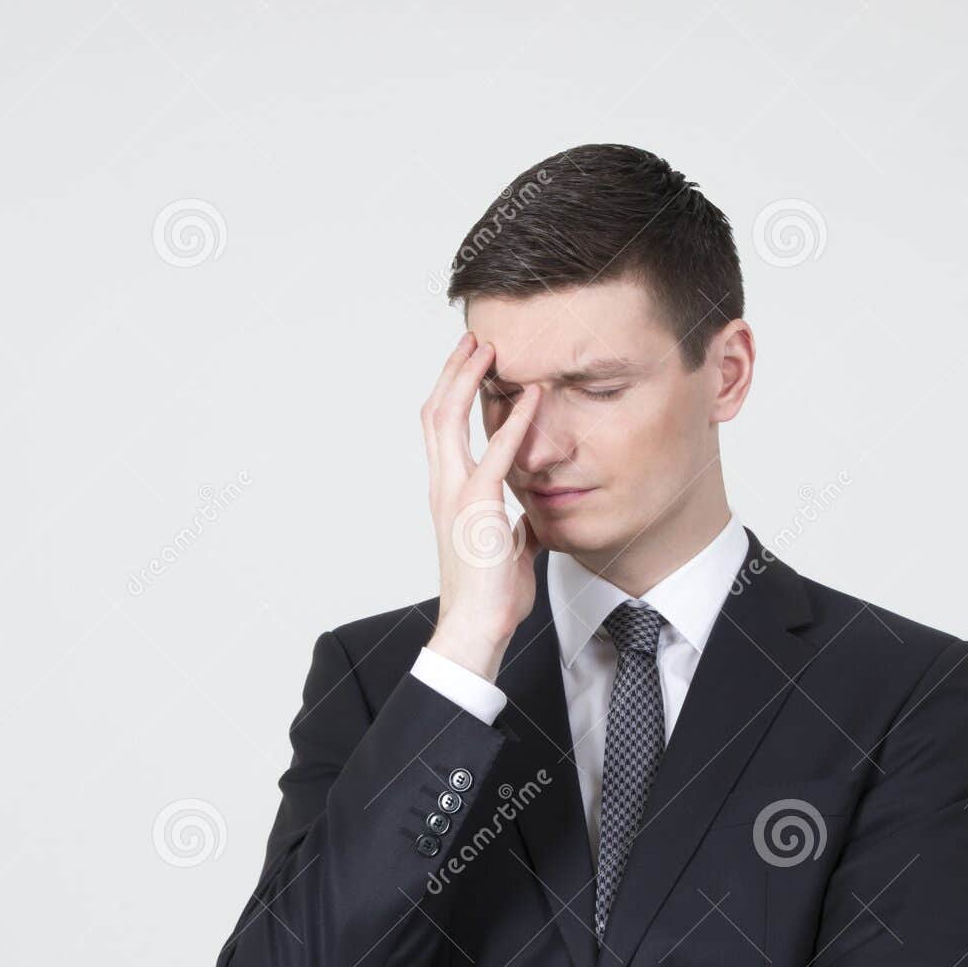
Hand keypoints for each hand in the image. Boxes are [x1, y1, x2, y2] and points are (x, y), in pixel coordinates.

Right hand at [421, 331, 541, 680]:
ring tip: (488, 350)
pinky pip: (496, 453)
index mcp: (447, 494)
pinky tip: (533, 396)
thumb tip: (530, 521)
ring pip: (447, 420)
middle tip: (473, 340)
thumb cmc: (490, 596)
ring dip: (468, 380)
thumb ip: (515, 527)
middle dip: (453, 372)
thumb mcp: (508, 550)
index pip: (440, 431)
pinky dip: (515, 420)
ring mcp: (456, 494)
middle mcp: (443, 487)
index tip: (471, 366)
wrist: (477, 625)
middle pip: (434, 413)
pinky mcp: (478, 506)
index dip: (452, 393)